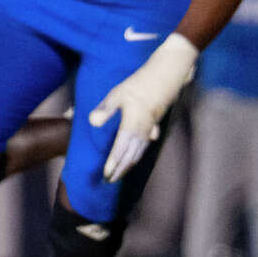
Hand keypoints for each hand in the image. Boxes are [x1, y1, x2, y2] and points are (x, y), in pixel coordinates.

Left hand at [87, 35, 197, 181]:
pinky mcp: (154, 124)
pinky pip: (145, 145)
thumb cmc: (139, 83)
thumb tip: (92, 123)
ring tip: (120, 173)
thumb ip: (106, 109)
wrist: (166, 75)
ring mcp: (150, 128)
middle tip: (109, 180)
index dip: (114, 164)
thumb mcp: (118, 93)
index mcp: (133, 124)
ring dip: (129, 164)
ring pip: (140, 152)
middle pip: (131, 156)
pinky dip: (138, 154)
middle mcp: (143, 130)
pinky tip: (135, 157)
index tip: (106, 175)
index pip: (121, 150)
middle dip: (120, 170)